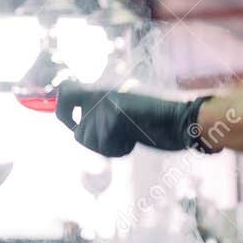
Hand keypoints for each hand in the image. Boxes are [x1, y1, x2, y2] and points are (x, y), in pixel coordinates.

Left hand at [55, 82, 210, 157]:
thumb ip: (100, 119)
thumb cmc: (154, 123)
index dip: (62, 113)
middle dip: (97, 145)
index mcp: (101, 92)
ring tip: (129, 137)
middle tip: (118, 140)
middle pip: (78, 134)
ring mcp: (108, 104)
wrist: (180, 121)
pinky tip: (134, 140)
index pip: (63, 93)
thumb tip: (75, 130)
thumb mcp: (122, 115)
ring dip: (109, 148)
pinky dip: (120, 149)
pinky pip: (105, 144)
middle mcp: (100, 95)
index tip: (74, 125)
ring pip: (90, 141)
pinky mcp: (116, 114)